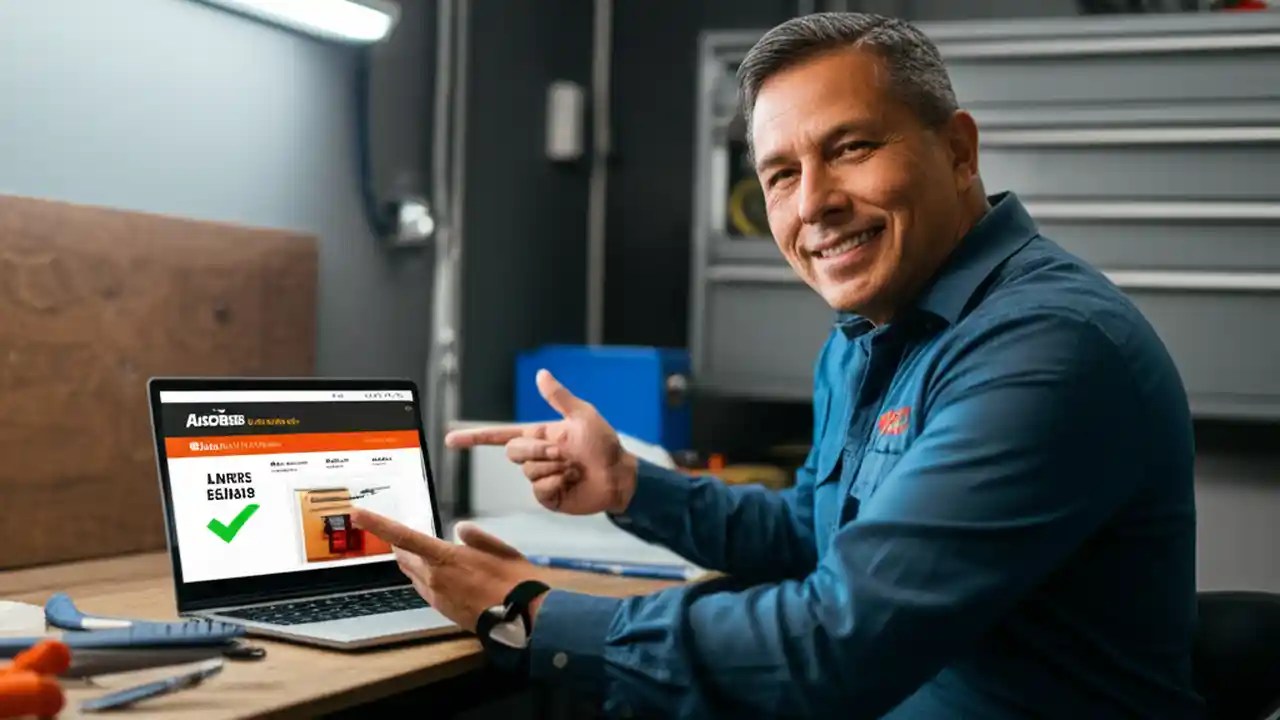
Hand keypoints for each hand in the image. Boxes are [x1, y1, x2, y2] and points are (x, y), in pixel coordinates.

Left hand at [349, 509, 550, 630]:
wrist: (520, 617)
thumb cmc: (513, 580)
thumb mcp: (499, 549)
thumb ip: (476, 537)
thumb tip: (460, 530)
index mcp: (444, 557)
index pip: (403, 536)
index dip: (378, 523)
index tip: (359, 513)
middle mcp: (433, 577)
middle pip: (404, 556)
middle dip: (400, 545)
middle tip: (402, 536)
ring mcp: (436, 596)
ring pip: (413, 574)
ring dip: (414, 563)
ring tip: (426, 555)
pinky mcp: (442, 610)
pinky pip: (425, 590)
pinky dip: (427, 579)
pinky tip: (442, 577)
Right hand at [446, 369, 637, 515]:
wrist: (620, 476)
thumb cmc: (605, 444)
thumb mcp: (583, 416)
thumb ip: (559, 398)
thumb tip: (541, 374)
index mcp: (539, 436)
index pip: (499, 436)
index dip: (475, 438)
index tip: (451, 439)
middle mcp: (536, 457)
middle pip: (514, 452)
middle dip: (537, 450)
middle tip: (564, 453)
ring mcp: (541, 478)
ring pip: (528, 472)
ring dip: (553, 467)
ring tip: (575, 467)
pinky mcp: (549, 497)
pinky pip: (539, 489)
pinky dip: (557, 482)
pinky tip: (572, 480)